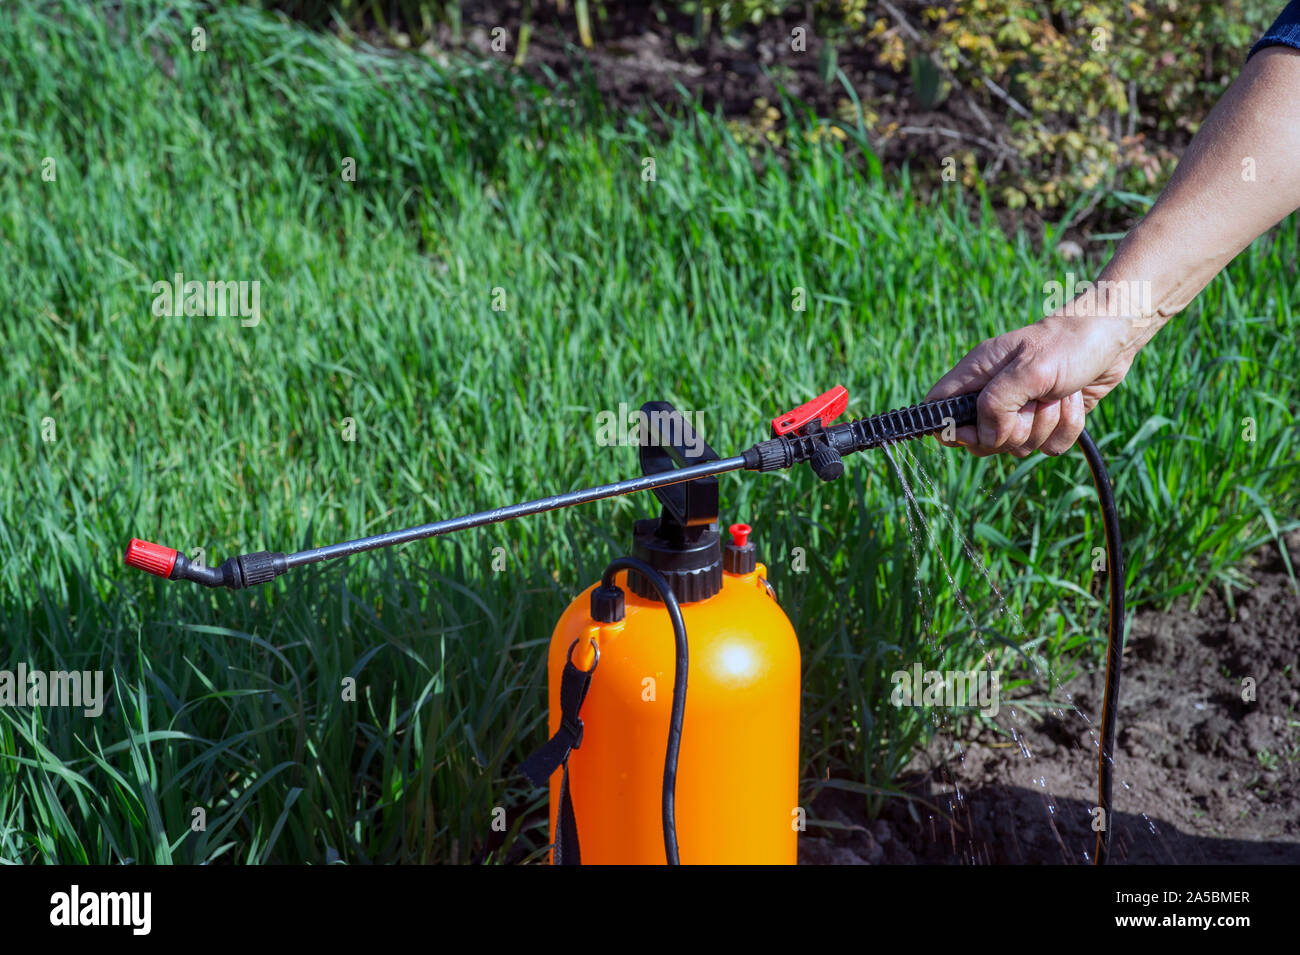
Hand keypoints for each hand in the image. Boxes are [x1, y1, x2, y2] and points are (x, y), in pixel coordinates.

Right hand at [924, 315, 1136, 456]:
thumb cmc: (1069, 343)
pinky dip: (1066, 428)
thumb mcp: (1030, 369)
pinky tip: (1072, 400)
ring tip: (1058, 393)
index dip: (949, 427)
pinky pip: (1048, 447)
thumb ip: (998, 404)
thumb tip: (984, 438)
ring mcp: (1020, 411)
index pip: (937, 408)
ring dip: (1046, 425)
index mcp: (976, 374)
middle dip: (1012, 432)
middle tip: (1034, 404)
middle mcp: (993, 394)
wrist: (1113, 336)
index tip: (977, 429)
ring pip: (1017, 447)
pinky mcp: (1047, 422)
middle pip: (980, 441)